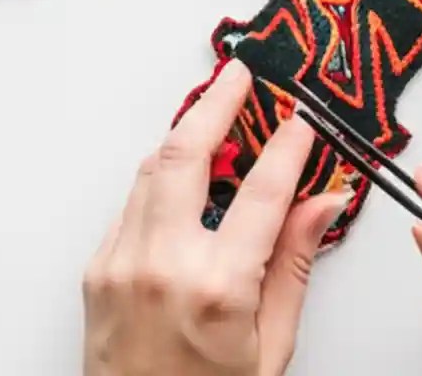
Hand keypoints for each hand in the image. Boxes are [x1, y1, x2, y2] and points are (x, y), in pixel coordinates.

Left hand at [83, 60, 348, 375]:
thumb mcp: (271, 346)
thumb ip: (294, 265)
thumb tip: (324, 204)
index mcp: (216, 287)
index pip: (264, 191)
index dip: (289, 145)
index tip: (304, 119)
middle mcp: (161, 266)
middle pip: (185, 155)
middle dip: (215, 103)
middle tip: (240, 74)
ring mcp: (120, 263)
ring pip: (150, 170)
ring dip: (184, 134)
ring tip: (215, 111)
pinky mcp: (97, 269)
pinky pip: (132, 203)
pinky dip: (160, 178)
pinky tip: (186, 174)